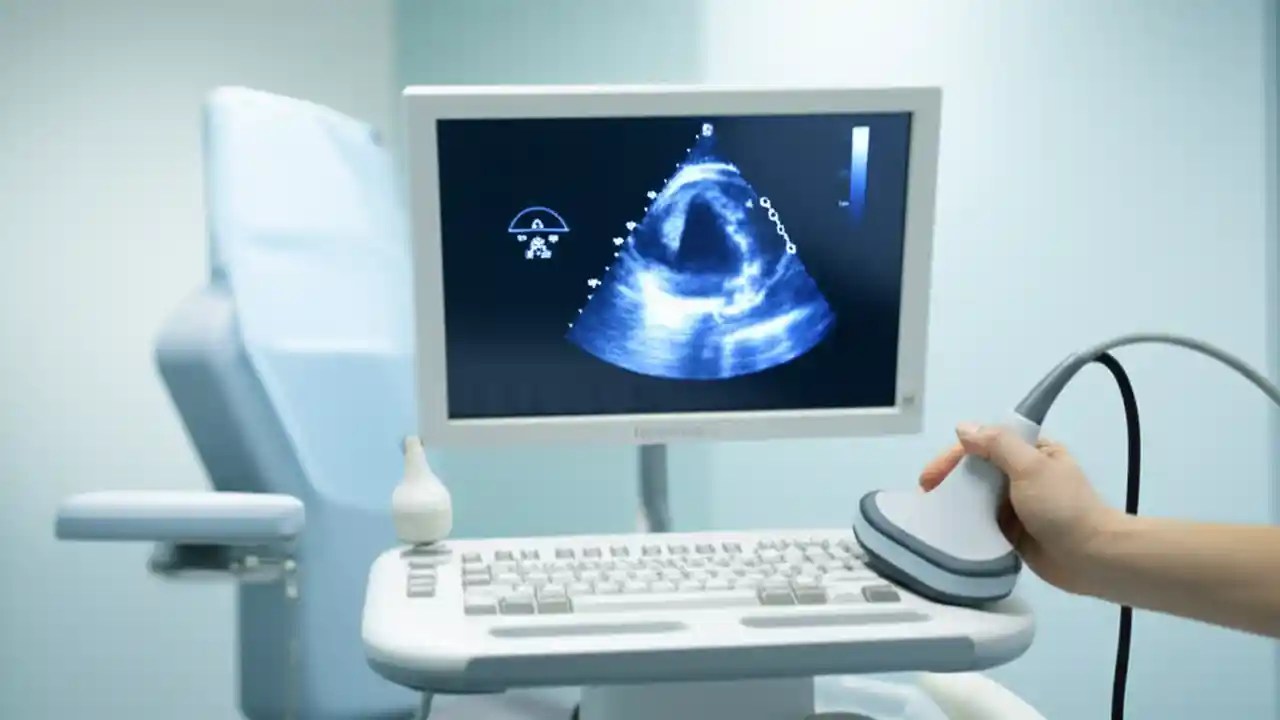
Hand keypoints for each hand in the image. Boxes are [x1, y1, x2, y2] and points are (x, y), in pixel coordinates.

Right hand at [919, 423, 1122, 594]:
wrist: (1091, 557)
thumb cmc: (1063, 507)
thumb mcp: (1031, 467)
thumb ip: (998, 445)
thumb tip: (964, 428)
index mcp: (1031, 452)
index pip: (985, 443)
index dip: (956, 455)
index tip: (934, 474)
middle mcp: (1022, 474)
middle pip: (977, 469)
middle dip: (950, 478)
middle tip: (926, 493)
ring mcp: (1017, 504)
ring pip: (978, 496)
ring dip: (956, 501)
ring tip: (932, 512)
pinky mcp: (1013, 531)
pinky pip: (983, 521)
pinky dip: (966, 522)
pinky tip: (949, 528)